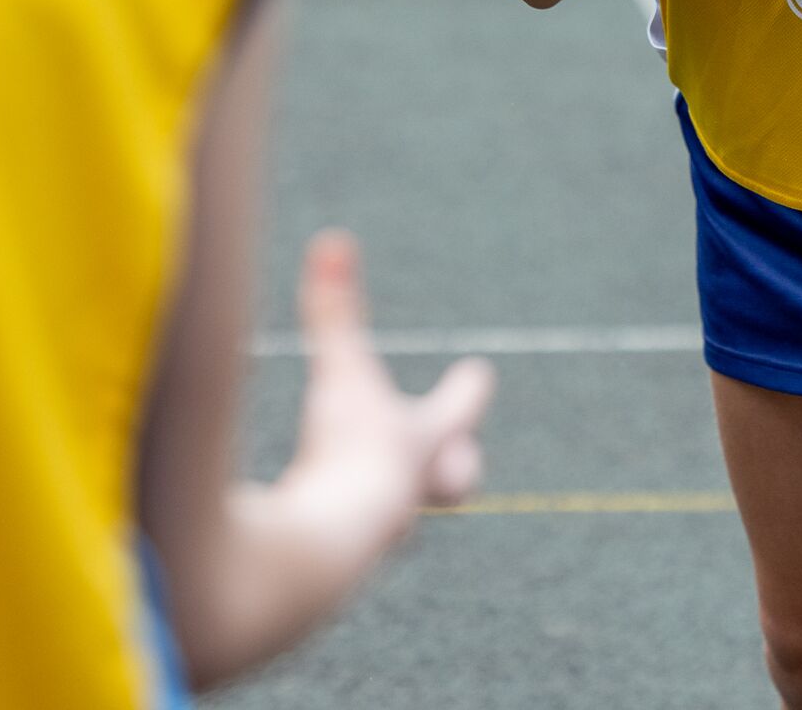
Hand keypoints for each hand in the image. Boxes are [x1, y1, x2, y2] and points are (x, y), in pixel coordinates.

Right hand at [242, 230, 494, 575]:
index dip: (466, 388)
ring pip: (399, 517)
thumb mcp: (339, 372)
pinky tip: (320, 529)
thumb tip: (332, 239)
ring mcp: (381, 531)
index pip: (457, 406)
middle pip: (451, 477)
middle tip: (464, 465)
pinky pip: (346, 542)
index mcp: (425, 439)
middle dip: (456, 467)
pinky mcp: (339, 563)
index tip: (481, 372)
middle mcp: (412, 488)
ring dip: (396, 503)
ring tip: (382, 502)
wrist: (328, 546)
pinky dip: (339, 530)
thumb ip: (332, 311)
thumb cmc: (347, 450)